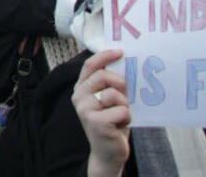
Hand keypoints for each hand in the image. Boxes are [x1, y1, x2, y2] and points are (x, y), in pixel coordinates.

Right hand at [73, 49, 130, 176]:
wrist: (108, 152)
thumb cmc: (111, 123)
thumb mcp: (109, 100)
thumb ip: (110, 85)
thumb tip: (125, 66)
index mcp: (81, 89)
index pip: (90, 66)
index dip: (104, 56)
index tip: (119, 52)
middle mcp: (79, 97)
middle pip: (103, 76)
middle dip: (120, 83)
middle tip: (126, 94)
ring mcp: (85, 109)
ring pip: (113, 94)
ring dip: (124, 105)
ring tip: (121, 115)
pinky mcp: (95, 122)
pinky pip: (121, 110)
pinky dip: (126, 118)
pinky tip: (120, 125)